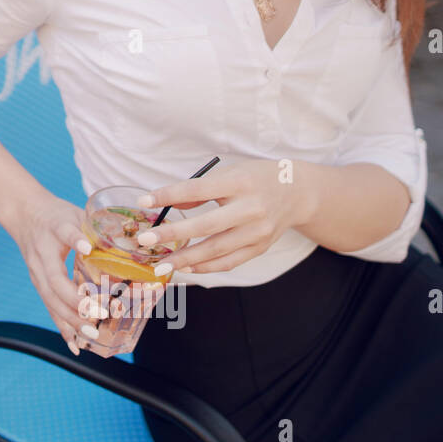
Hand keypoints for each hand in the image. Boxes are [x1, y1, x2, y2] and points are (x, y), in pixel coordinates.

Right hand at [7, 191, 108, 356]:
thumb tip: (117, 242)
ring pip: (51, 302)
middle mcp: (41, 258)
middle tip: (100, 315)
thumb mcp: (73, 212)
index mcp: (53, 232)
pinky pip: (51, 308)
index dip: (76, 241)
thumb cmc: (54, 214)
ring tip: (91, 336)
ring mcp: (37, 274)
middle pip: (55, 285)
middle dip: (76, 303)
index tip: (88, 248)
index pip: (64, 236)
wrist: (23, 216)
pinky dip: (63, 328)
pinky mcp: (40, 285)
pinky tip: (75, 345)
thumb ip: (91, 226)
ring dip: (71, 321)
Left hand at [134, 159, 307, 273]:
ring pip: (217, 249)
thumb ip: (200, 189)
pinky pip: (230, 261)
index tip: (144, 201)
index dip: (169, 195)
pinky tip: (187, 268)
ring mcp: (258, 231)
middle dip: (173, 234)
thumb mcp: (229, 173)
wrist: (299, 192)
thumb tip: (168, 204)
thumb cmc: (256, 179)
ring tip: (161, 265)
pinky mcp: (261, 247)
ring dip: (186, 259)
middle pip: (207, 225)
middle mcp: (251, 208)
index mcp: (240, 182)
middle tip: (145, 241)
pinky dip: (207, 267)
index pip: (198, 190)